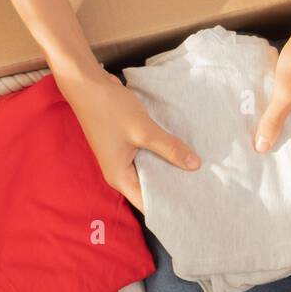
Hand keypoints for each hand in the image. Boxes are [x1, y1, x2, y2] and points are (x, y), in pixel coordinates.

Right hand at [53, 64, 198, 210]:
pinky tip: (182, 150)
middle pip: (151, 189)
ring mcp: (122, 158)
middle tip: (203, 189)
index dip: (168, 208)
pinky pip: (148, 155)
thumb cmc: (110, 109)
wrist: (87, 83)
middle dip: (174, 189)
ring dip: (169, 168)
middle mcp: (120, 172)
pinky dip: (162, 154)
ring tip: (198, 172)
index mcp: (120, 177)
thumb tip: (195, 166)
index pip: (147, 204)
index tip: (193, 208)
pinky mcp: (126, 144)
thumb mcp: (144, 130)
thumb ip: (169, 148)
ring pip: (151, 170)